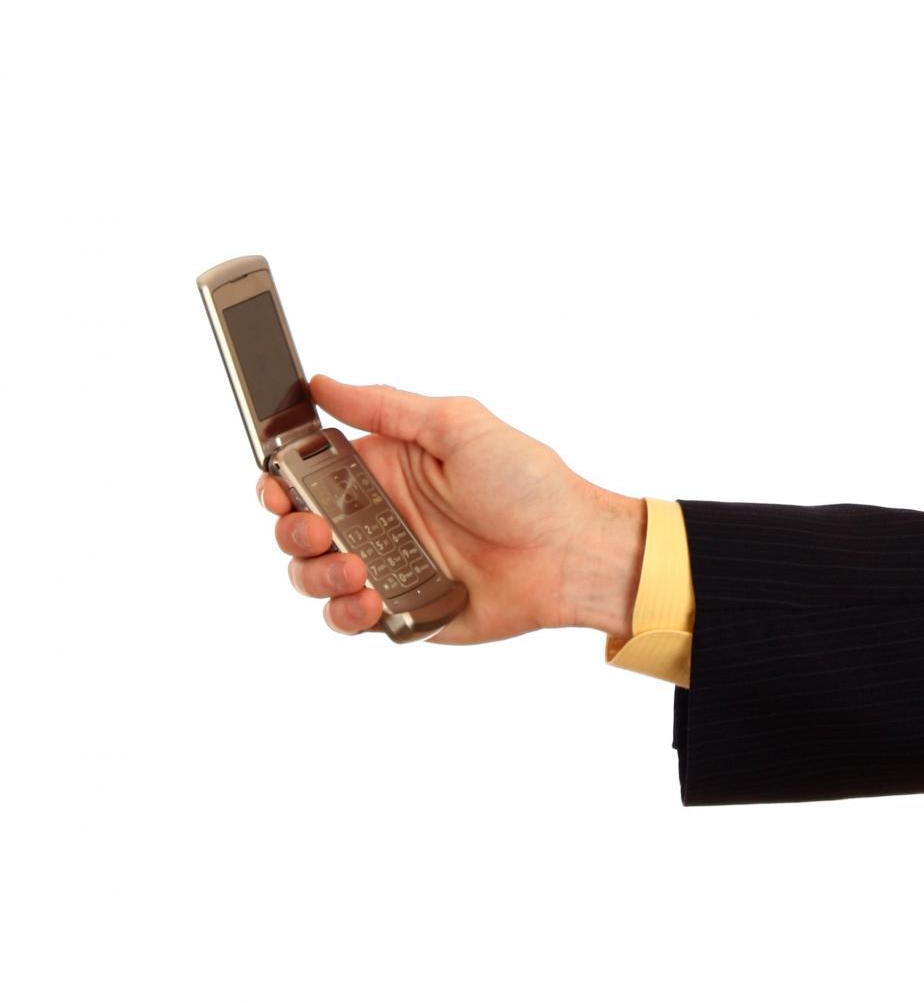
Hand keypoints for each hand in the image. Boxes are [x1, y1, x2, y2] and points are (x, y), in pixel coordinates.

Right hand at [257, 375, 646, 644]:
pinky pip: (352, 619)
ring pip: (315, 578)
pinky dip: (347, 613)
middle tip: (316, 532)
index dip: (278, 483)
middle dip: (290, 533)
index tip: (274, 487)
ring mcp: (388, 566)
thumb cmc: (527, 482)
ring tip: (355, 570)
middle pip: (298, 530)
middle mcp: (378, 519)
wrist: (571, 551)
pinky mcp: (404, 611)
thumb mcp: (456, 425)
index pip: (306, 475)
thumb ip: (384, 406)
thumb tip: (322, 383)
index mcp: (382, 470)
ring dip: (316, 575)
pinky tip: (371, 599)